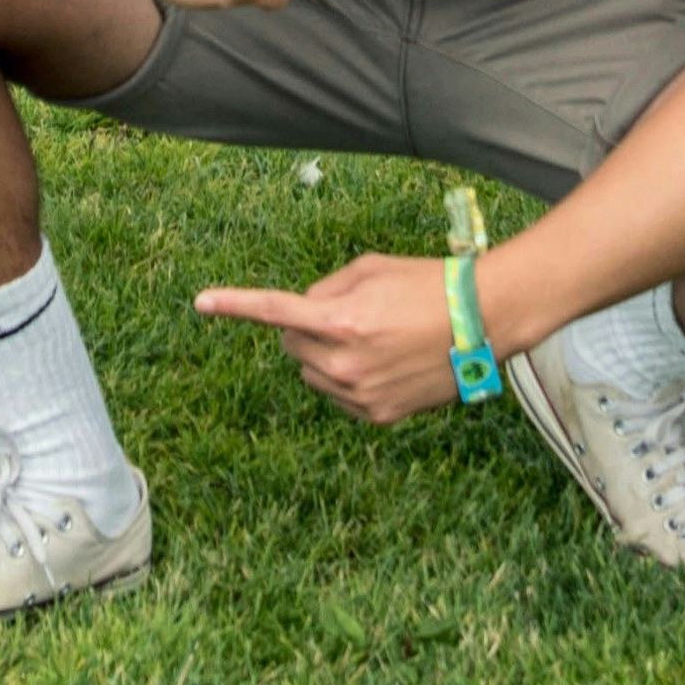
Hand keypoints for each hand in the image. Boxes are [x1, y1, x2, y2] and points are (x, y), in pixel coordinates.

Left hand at [193, 252, 466, 424]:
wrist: (483, 322)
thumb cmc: (427, 285)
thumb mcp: (371, 269)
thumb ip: (326, 288)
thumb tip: (303, 309)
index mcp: (340, 320)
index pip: (273, 311)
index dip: (233, 305)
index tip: (201, 302)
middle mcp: (344, 363)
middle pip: (290, 344)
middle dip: (304, 328)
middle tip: (345, 314)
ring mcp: (360, 394)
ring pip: (311, 373)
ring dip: (323, 355)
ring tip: (371, 338)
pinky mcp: (377, 416)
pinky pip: (338, 396)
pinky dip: (347, 379)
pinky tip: (383, 363)